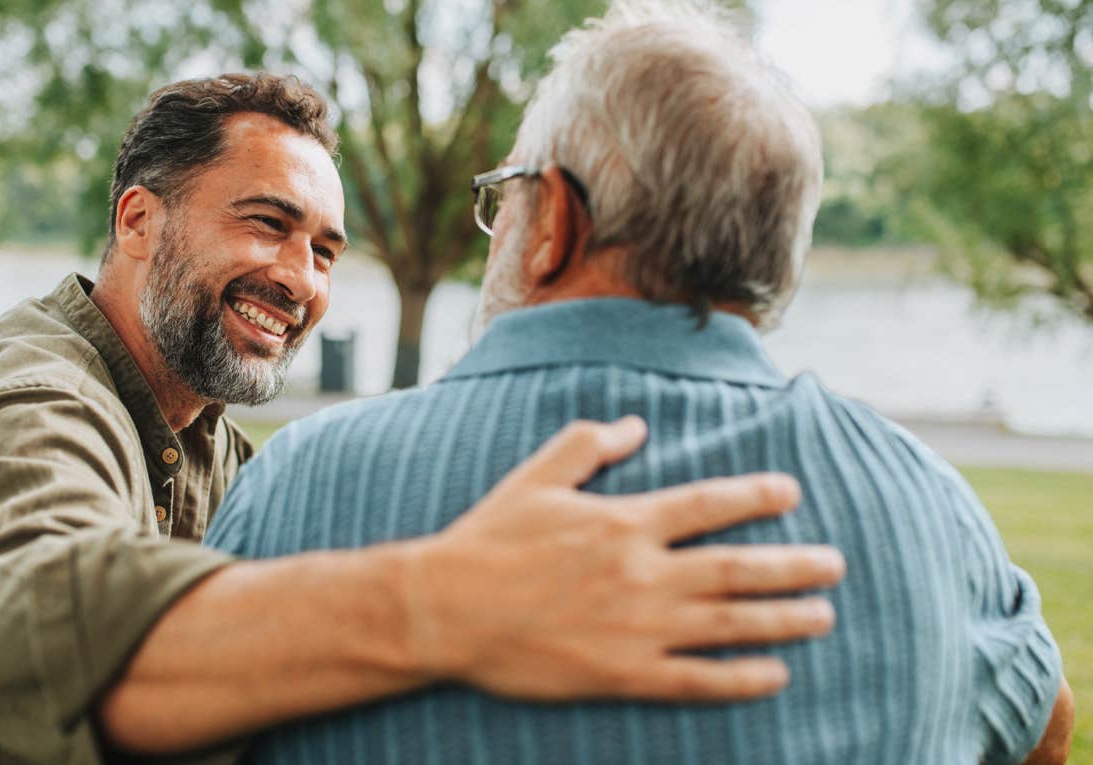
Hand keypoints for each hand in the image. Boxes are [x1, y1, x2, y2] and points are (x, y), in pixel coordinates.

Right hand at [398, 416, 845, 700]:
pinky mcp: (623, 673)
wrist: (447, 609)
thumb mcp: (536, 477)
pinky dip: (740, 678)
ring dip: (782, 620)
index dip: (755, 497)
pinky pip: (696, 678)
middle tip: (834, 565)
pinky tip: (774, 675)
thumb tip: (636, 423)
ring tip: (822, 616)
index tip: (791, 493)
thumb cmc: (489, 539)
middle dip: (793, 566)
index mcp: (624, 522)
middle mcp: (642, 573)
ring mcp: (637, 627)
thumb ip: (589, 443)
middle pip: (736, 568)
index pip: (708, 504)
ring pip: (729, 623)